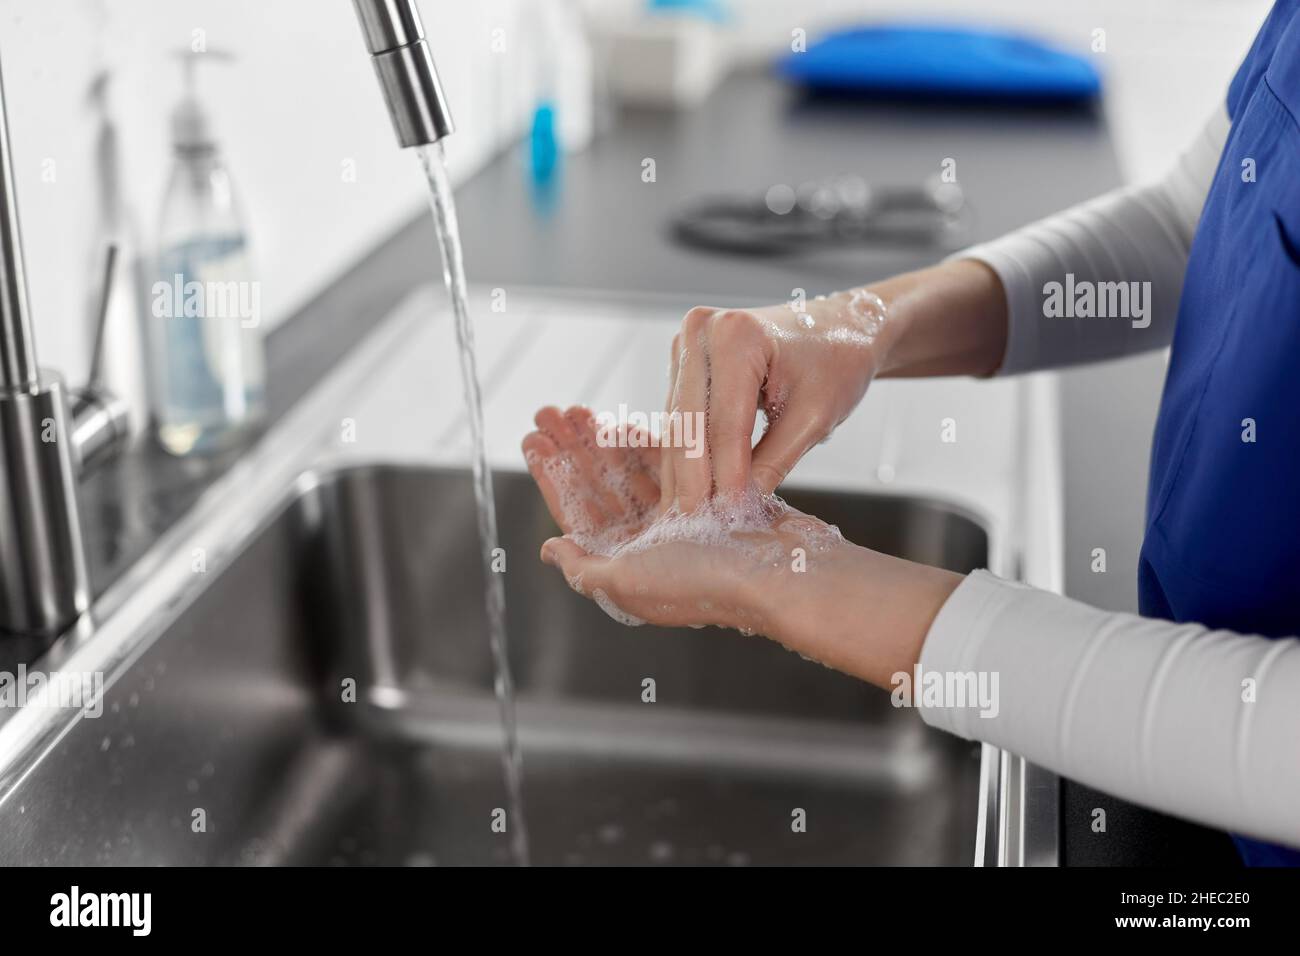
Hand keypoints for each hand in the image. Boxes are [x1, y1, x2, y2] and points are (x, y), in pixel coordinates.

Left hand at [522, 404, 837, 632]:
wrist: (780, 574)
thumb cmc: (706, 583)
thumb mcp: (629, 583)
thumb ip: (585, 569)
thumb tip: (549, 549)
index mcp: (626, 565)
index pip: (576, 513)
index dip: (551, 474)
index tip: (532, 437)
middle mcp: (649, 545)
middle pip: (598, 488)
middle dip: (573, 450)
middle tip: (550, 412)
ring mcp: (680, 522)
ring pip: (629, 473)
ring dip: (603, 443)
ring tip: (580, 411)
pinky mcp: (709, 499)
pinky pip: (669, 465)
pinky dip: (645, 445)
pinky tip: (626, 423)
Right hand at [662, 288, 893, 511]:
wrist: (841, 327)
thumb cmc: (838, 360)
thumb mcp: (814, 416)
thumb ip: (774, 462)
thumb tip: (738, 506)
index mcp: (738, 335)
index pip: (724, 422)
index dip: (724, 475)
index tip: (726, 516)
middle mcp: (702, 331)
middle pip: (689, 423)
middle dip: (693, 480)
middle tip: (694, 525)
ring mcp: (688, 342)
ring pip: (678, 423)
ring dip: (683, 471)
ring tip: (688, 515)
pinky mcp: (685, 359)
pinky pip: (681, 415)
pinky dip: (687, 452)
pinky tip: (689, 487)